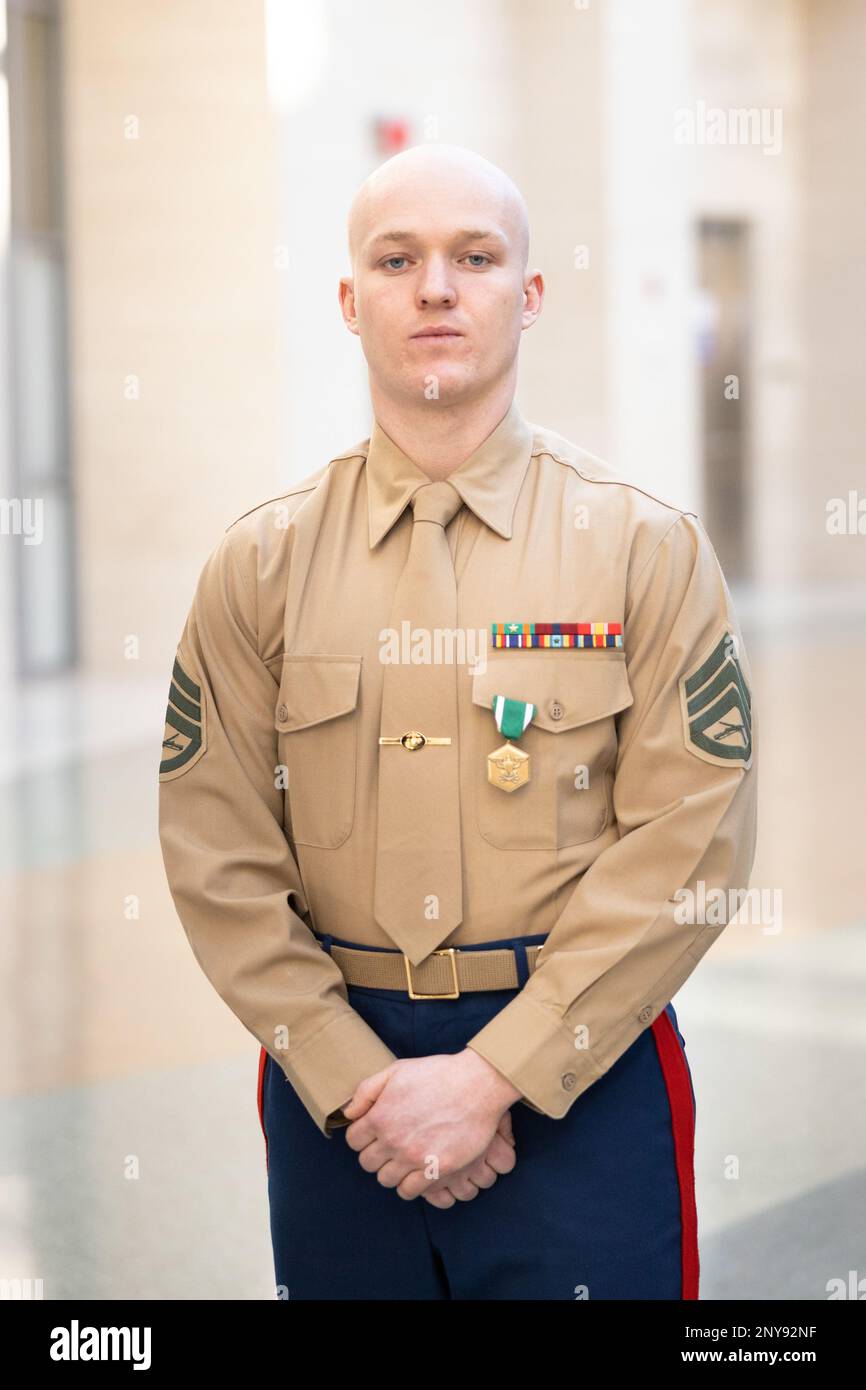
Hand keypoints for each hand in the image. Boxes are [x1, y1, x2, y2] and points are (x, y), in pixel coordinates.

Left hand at [342, 1049, 521, 1199]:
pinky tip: (416, 1172)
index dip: (362, 1137)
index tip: (375, 1134)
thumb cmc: (437, 1074)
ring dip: (391, 1171)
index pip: (353, 1141)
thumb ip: (366, 1091)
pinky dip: (408, 1185)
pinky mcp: (436, 1170)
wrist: (476, 1085)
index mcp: (380, 1116)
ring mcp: (414, 1157)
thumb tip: (348, 1113)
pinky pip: (408, 1191)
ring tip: (404, 1159)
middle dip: (375, 1154)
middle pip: (367, 1163)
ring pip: (386, 1180)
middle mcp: (393, 1140)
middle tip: (390, 1146)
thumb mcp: (396, 1071)